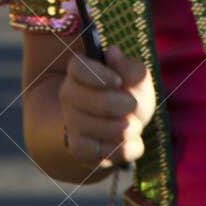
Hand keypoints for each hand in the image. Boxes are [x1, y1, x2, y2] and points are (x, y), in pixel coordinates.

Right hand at [59, 44, 154, 167]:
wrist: (120, 123)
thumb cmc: (129, 93)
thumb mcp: (136, 77)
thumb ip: (130, 67)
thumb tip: (113, 53)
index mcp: (79, 70)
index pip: (78, 68)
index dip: (98, 75)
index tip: (118, 82)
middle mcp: (68, 94)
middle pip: (90, 100)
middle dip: (120, 105)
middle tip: (132, 105)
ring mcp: (71, 122)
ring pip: (99, 128)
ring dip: (126, 128)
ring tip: (133, 125)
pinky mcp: (78, 149)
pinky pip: (100, 152)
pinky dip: (124, 149)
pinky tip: (132, 142)